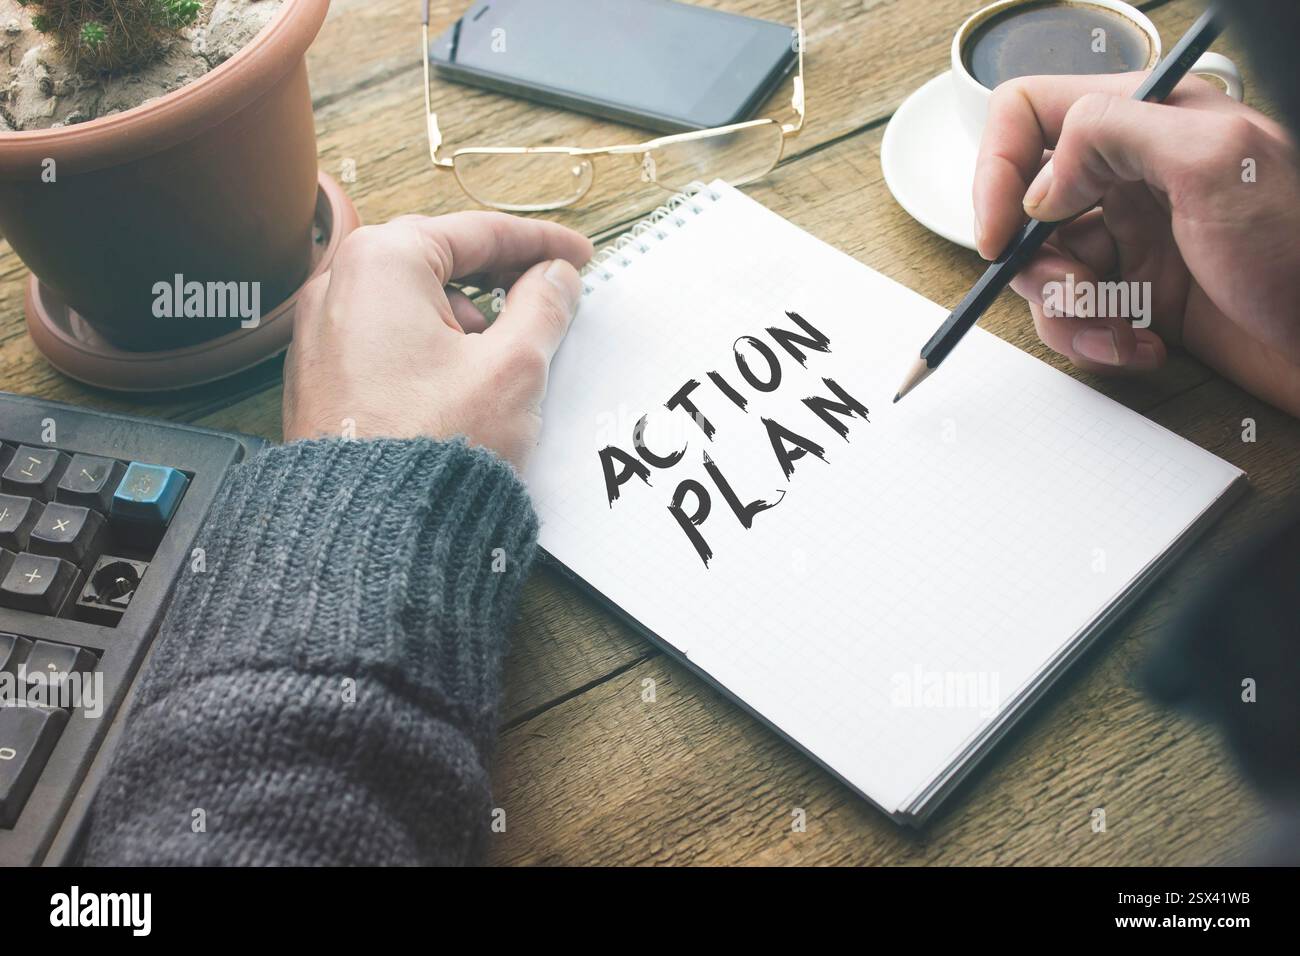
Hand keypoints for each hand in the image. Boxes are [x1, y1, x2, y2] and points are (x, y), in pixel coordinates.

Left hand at [283, 212, 593, 467]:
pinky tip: (463, 388)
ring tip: (504, 363)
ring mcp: (321, 334)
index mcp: (382, 261)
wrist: (370, 533)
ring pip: (413, 306)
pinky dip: (432, 352)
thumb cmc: (435, 444)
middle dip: (500, 283)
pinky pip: (388, 343)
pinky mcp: (322, 379)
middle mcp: (338, 285)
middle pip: (441, 263)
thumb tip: (556, 277)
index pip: (478, 233)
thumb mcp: (514, 368)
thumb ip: (544, 307)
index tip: (579, 257)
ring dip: (466, 322)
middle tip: (549, 300)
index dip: (540, 244)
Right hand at [974, 73, 1299, 416]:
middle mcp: (1131, 173)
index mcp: (1150, 119)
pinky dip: (1092, 340)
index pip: (1028, 112)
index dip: (997, 170)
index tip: (1000, 234)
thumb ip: (1117, 134)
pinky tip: (1140, 344)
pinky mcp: (1134, 293)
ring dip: (1067, 313)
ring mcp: (1131, 236)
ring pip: (1041, 270)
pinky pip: (1072, 316)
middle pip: (1022, 207)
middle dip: (1035, 262)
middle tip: (1081, 291)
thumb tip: (1041, 180)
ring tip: (1119, 327)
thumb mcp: (1218, 162)